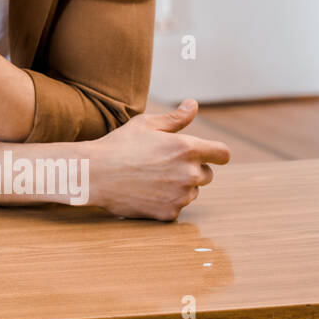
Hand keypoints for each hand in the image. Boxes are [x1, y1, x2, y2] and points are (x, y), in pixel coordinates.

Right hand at [86, 99, 229, 220]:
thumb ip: (175, 118)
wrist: (94, 174)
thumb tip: (193, 105)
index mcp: (187, 148)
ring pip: (192, 192)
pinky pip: (177, 207)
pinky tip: (145, 192)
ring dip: (179, 186)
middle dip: (191, 169)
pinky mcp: (169, 213)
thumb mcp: (145, 125)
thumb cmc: (119, 145)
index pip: (223, 154)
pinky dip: (165, 202)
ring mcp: (181, 196)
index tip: (206, 154)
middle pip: (207, 174)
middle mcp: (190, 173)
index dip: (215, 153)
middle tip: (163, 164)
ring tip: (151, 178)